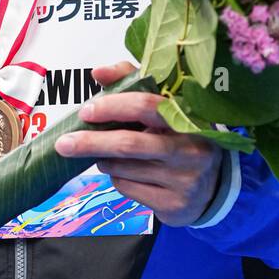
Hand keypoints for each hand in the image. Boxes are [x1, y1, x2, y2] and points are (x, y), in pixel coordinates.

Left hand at [55, 60, 223, 226]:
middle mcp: (190, 149)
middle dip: (91, 142)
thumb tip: (98, 73)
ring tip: (107, 155)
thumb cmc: (180, 138)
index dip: (113, 106)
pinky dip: (117, 178)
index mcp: (189, 118)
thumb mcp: (165, 109)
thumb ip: (133, 84)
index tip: (87, 111)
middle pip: (129, 144)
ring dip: (104, 160)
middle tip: (64, 143)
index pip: (147, 106)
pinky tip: (128, 173)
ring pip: (123, 168)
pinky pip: (127, 188)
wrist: (213, 187)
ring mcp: (184, 180)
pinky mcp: (173, 205)